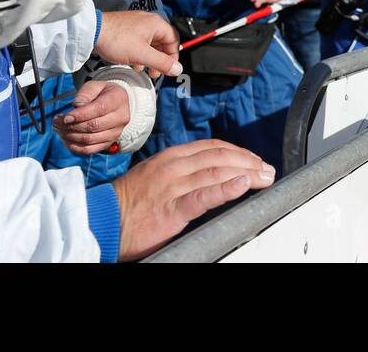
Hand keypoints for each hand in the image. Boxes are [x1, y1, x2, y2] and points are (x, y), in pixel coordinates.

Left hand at [53, 79, 129, 154]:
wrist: (115, 103)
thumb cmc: (102, 93)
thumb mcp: (94, 86)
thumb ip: (85, 93)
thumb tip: (77, 105)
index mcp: (118, 99)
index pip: (100, 109)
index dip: (81, 115)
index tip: (66, 117)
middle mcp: (120, 118)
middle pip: (94, 126)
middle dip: (71, 125)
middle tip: (57, 122)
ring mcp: (115, 132)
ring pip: (90, 139)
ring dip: (70, 136)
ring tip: (59, 129)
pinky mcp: (108, 143)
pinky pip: (89, 150)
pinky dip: (74, 147)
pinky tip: (65, 139)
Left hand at [94, 10, 180, 76]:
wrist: (92, 31)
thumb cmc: (116, 40)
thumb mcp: (142, 55)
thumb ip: (162, 63)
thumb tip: (178, 69)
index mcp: (156, 24)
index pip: (174, 40)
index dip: (173, 56)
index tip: (168, 69)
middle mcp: (149, 21)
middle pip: (163, 42)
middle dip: (160, 59)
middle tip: (155, 72)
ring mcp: (137, 23)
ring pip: (150, 43)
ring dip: (149, 57)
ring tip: (143, 69)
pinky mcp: (127, 28)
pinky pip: (139, 41)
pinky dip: (140, 52)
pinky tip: (133, 62)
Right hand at [113, 139, 273, 260]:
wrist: (100, 220)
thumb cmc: (128, 204)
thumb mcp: (155, 178)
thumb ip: (179, 174)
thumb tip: (207, 176)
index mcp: (170, 158)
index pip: (212, 147)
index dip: (237, 152)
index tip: (253, 160)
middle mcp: (174, 167)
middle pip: (220, 156)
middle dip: (248, 161)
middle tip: (267, 170)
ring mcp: (173, 186)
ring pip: (217, 172)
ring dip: (247, 173)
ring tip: (265, 178)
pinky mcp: (172, 208)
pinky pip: (204, 196)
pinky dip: (226, 189)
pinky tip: (243, 185)